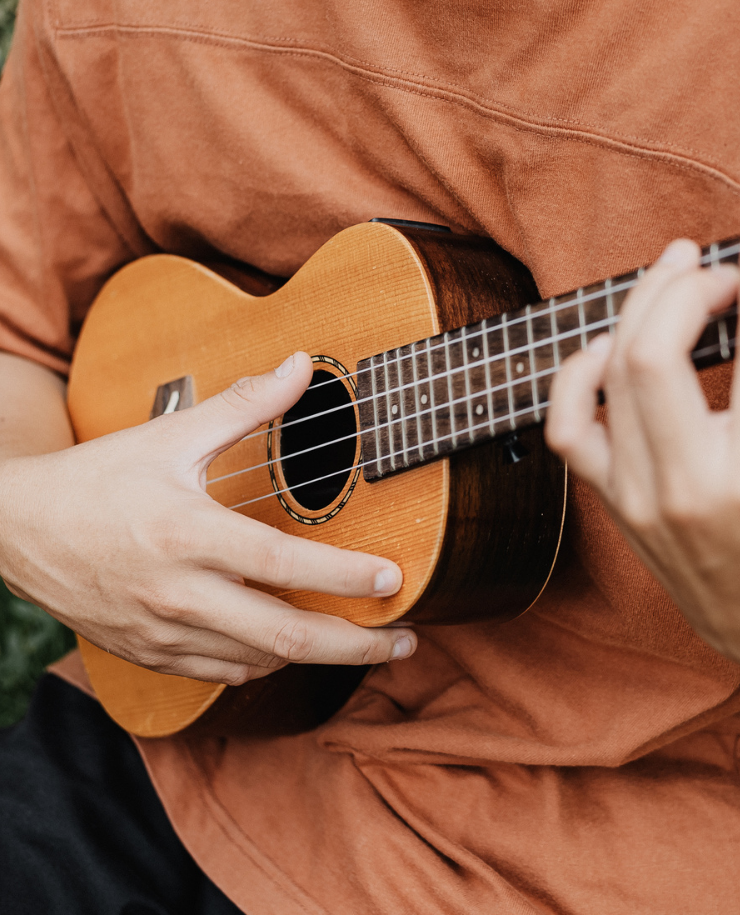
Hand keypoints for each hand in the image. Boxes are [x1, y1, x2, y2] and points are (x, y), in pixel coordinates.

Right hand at [0, 352, 415, 684]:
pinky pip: (221, 673)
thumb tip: (303, 365)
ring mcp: (162, 632)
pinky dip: (265, 663)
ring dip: (317, 657)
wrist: (15, 531)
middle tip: (403, 642)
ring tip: (365, 644)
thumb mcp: (170, 434)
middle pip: (283, 636)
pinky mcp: (149, 653)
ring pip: (258, 661)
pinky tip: (292, 647)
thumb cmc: (96, 479)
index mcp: (188, 535)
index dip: (346, 577)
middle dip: (355, 647)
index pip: (284, 566)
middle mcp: (178, 594)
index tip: (394, 579)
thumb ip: (244, 404)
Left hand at [546, 202, 739, 677]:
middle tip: (714, 264)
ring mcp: (642, 497)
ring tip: (672, 278)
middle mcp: (693, 488)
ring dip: (639, 309)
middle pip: (655, 353)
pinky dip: (577, 374)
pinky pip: (568, 425)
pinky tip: (611, 345)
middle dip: (682, 286)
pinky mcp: (615, 502)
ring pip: (609, 376)